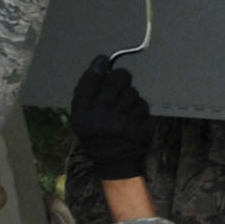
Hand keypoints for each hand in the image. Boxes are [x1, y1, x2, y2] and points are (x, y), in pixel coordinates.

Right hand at [69, 53, 155, 183]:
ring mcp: (123, 122)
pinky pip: (142, 104)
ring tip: (124, 108)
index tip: (104, 61)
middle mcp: (101, 117)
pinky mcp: (139, 125)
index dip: (99, 66)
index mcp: (83, 113)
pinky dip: (138, 108)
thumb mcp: (82, 115)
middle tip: (120, 80)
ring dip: (129, 95)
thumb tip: (101, 62)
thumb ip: (88, 90)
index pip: (91, 78)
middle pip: (115, 79)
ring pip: (132, 91)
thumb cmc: (96, 133)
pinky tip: (132, 118)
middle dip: (120, 77)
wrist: (114, 162)